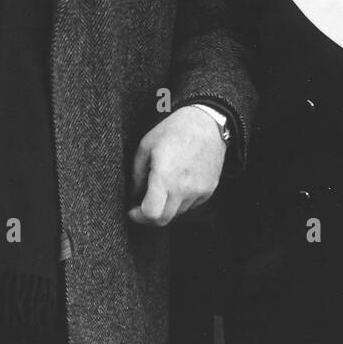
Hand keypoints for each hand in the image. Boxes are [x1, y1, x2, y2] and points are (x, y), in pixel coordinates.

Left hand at [127, 106, 226, 225]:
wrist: (207, 123)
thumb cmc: (175, 130)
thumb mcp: (146, 146)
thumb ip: (136, 174)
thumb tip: (134, 194)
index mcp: (165, 176)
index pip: (151, 214)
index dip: (139, 216)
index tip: (133, 209)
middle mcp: (183, 188)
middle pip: (164, 220)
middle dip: (149, 217)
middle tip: (142, 205)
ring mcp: (198, 191)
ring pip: (177, 213)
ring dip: (166, 207)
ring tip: (162, 189)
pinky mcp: (209, 190)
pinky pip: (191, 205)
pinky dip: (181, 200)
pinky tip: (178, 183)